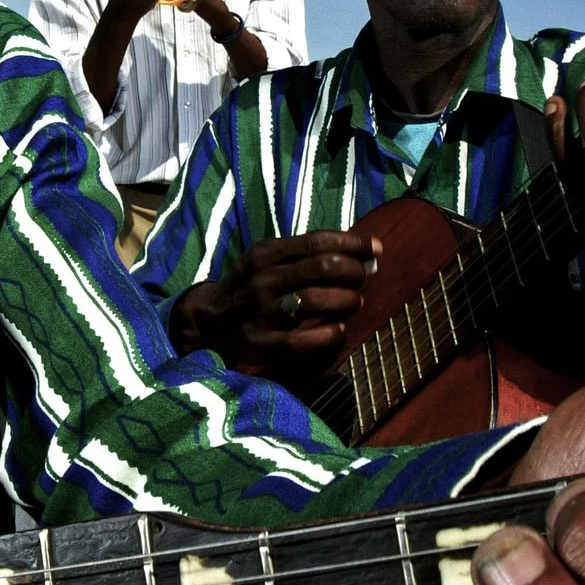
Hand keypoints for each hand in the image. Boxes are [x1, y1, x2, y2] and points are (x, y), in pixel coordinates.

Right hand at [168, 230, 377, 362]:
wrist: (207, 319)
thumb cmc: (248, 285)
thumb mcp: (265, 259)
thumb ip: (302, 255)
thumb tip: (355, 252)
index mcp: (266, 253)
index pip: (317, 241)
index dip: (353, 243)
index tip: (376, 248)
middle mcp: (264, 279)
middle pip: (322, 268)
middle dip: (354, 271)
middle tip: (365, 277)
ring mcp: (263, 311)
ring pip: (316, 300)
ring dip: (346, 301)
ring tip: (355, 302)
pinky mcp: (262, 342)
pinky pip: (303, 340)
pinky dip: (328, 334)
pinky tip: (339, 330)